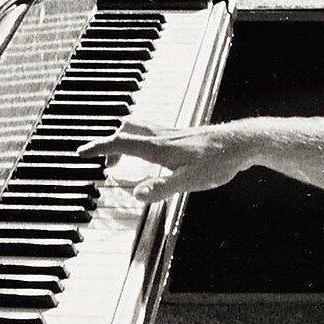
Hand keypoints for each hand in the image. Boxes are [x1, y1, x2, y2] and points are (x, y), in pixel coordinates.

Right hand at [79, 119, 258, 202]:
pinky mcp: (182, 136)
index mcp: (158, 147)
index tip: (81, 152)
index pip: (120, 142)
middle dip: (110, 144)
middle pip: (126, 131)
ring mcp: (172, 134)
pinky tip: (151, 155)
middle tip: (104, 162)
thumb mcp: (190, 181)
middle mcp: (162, 137)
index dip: (98, 147)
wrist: (242, 142)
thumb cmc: (219, 160)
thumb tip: (136, 194)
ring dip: (125, 141)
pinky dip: (141, 141)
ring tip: (121, 159)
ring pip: (139, 129)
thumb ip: (161, 187)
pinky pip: (152, 134)